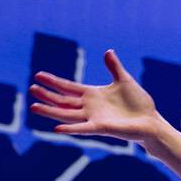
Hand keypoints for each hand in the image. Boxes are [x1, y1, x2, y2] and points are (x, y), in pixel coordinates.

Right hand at [29, 49, 164, 142]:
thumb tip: (108, 51)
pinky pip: (83, 128)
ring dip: (50, 111)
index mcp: (93, 95)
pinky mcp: (101, 128)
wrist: (150, 120)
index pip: (68, 87)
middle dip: (47, 95)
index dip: (54, 82)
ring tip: (33, 106)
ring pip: (67, 114)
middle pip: (63, 101)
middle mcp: (89, 107)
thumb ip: (113, 67)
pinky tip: (56, 128)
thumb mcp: (124, 80)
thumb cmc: (138, 103)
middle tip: (30, 89)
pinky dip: (70, 128)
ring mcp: (93, 118)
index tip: (38, 76)